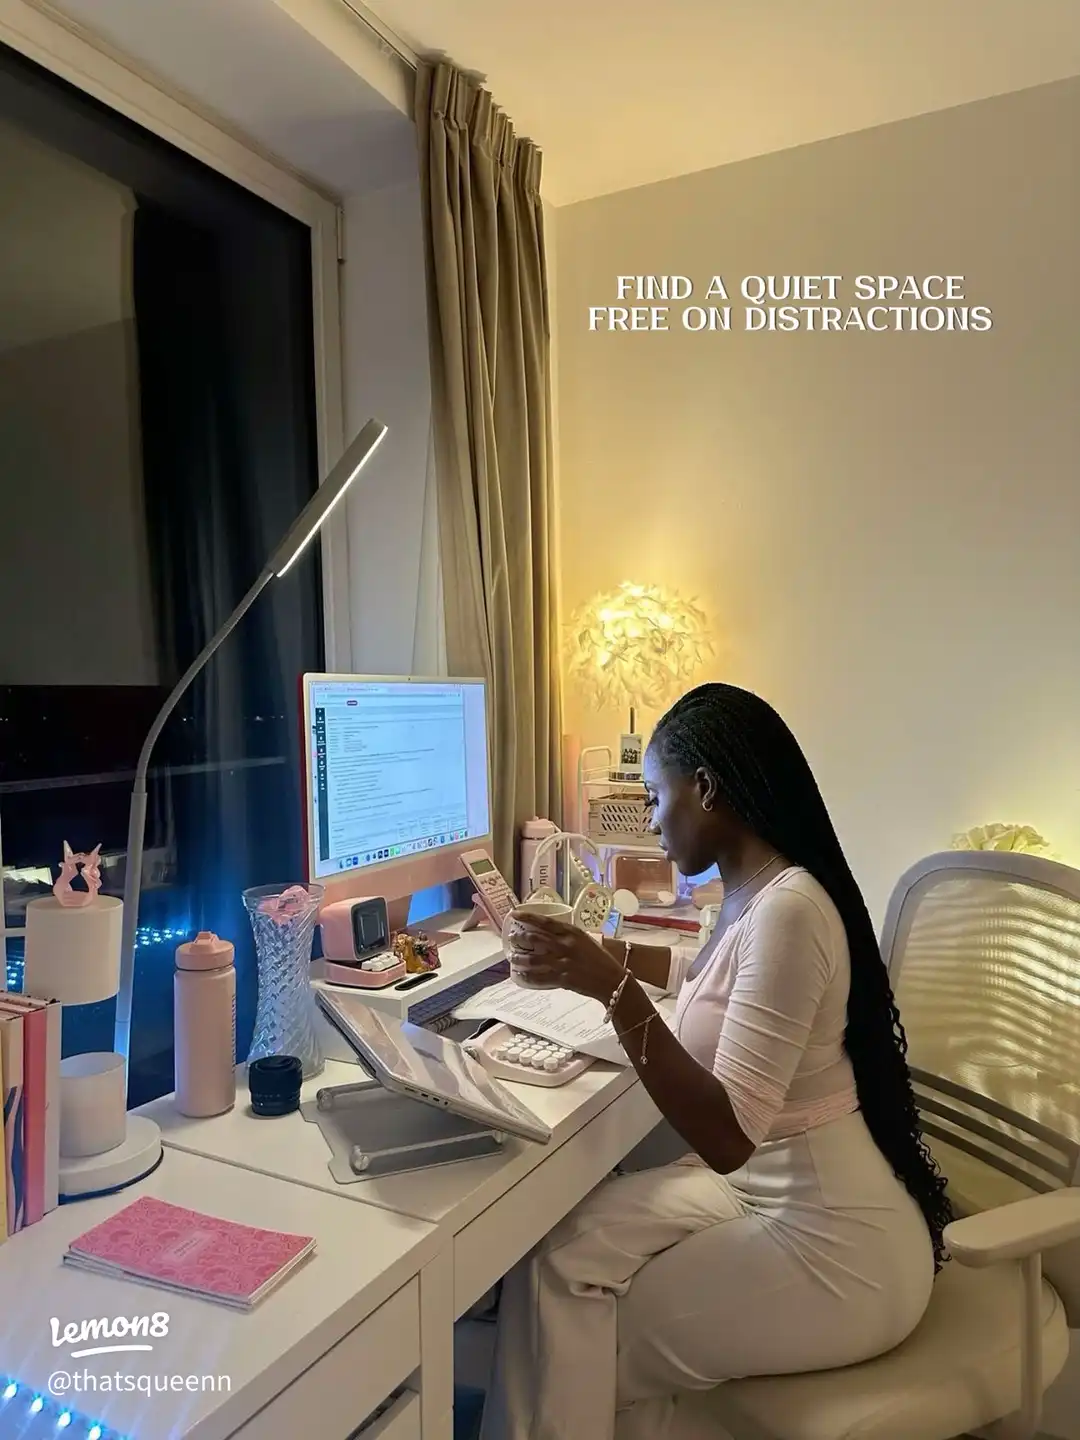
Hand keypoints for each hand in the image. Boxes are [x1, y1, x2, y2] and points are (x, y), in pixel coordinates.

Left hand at [505, 913, 624, 1004]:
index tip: (514, 914)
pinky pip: (539, 977)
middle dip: (519, 938)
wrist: (612, 980)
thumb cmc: (601, 958)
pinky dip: (527, 976)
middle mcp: (565, 946)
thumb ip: (568, 935)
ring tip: (512, 957)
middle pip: (535, 939)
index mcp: (572, 933)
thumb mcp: (586, 940)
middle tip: (512, 937)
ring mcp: (562, 963)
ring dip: (519, 958)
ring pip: (532, 960)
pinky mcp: (562, 979)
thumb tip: (550, 933)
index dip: (527, 917)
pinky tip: (521, 974)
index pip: (545, 922)